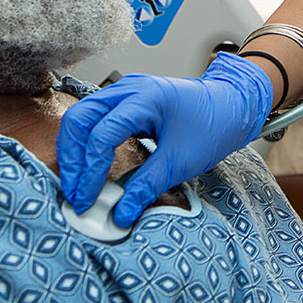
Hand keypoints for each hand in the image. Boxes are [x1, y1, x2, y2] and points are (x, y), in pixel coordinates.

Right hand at [56, 52, 272, 226]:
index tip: (87, 199)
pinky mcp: (127, 99)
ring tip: (78, 183)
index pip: (102, 134)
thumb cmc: (212, 124)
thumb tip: (120, 214)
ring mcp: (127, 90)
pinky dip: (85, 140)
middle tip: (75, 192)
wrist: (231, 106)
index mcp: (146, 98)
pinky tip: (89, 165)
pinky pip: (94, 116)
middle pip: (80, 118)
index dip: (90, 170)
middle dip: (72, 157)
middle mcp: (131, 88)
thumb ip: (146, 187)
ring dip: (75, 149)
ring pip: (82, 115)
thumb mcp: (180, 161)